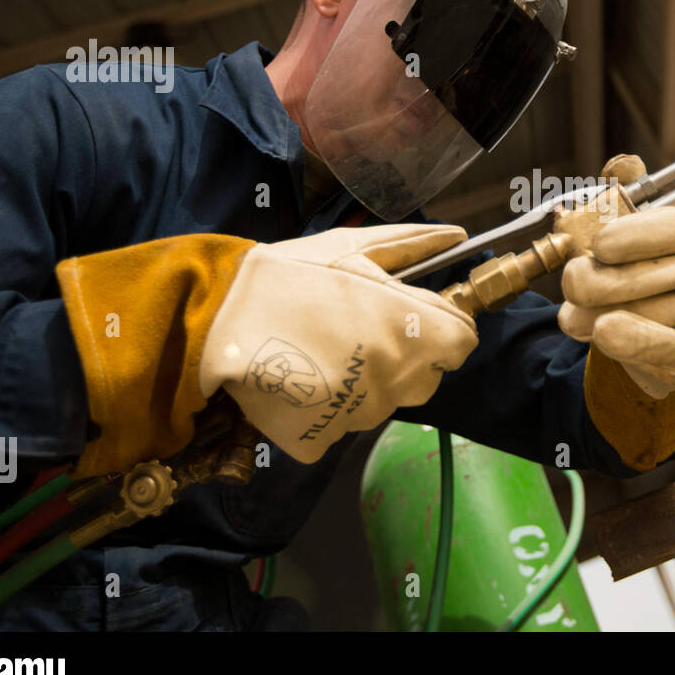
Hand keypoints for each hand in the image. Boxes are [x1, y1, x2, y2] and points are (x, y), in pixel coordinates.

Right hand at [199, 224, 477, 461]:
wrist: (213, 318)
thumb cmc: (288, 276)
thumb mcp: (351, 249)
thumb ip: (412, 245)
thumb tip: (458, 236)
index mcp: (411, 329)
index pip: (461, 344)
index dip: (443, 328)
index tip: (415, 318)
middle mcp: (393, 379)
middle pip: (426, 377)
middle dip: (406, 356)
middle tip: (358, 330)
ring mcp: (357, 415)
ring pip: (381, 402)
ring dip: (364, 382)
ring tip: (321, 349)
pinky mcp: (320, 439)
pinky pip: (338, 426)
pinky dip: (326, 408)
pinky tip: (301, 379)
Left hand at [558, 156, 674, 398]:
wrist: (663, 341)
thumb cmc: (646, 280)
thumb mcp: (633, 238)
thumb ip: (625, 199)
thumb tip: (622, 164)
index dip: (640, 234)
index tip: (600, 245)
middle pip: (664, 273)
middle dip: (606, 280)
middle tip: (572, 282)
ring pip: (659, 312)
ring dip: (604, 315)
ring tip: (573, 316)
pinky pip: (672, 350)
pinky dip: (636, 342)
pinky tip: (606, 333)